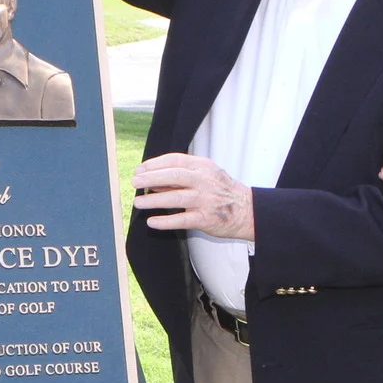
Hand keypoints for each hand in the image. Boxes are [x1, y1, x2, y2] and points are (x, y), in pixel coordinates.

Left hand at [134, 154, 253, 239]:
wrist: (248, 211)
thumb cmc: (222, 192)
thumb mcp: (205, 176)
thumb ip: (181, 177)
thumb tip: (152, 179)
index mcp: (203, 167)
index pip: (174, 160)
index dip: (154, 164)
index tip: (139, 169)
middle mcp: (204, 181)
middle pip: (173, 176)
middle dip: (150, 178)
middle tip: (134, 182)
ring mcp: (205, 200)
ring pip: (175, 198)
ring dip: (153, 200)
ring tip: (138, 203)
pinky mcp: (206, 219)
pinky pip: (182, 220)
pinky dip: (165, 221)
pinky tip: (152, 222)